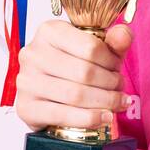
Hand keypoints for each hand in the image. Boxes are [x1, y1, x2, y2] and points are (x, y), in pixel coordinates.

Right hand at [14, 20, 134, 132]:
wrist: (48, 95)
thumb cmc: (73, 67)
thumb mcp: (97, 50)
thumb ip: (114, 42)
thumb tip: (123, 35)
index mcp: (49, 31)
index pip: (91, 46)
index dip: (111, 61)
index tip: (118, 69)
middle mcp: (33, 53)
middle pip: (85, 72)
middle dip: (111, 84)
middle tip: (121, 90)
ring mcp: (26, 81)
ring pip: (76, 94)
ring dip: (104, 102)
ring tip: (117, 103)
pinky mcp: (26, 107)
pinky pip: (63, 115)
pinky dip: (89, 118)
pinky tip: (104, 118)